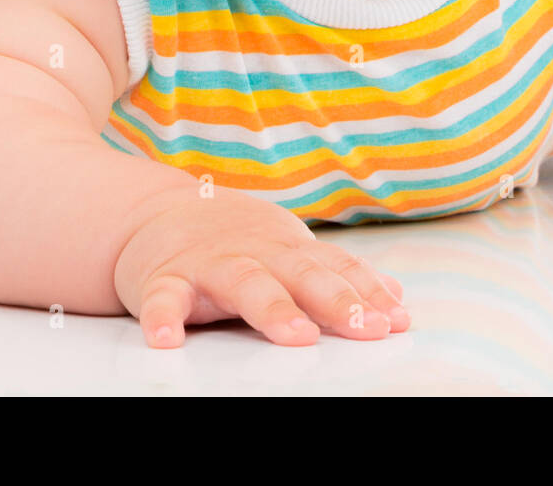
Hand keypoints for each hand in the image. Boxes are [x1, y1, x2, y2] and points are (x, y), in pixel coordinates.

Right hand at [113, 182, 409, 347]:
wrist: (154, 211)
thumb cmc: (236, 239)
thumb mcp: (289, 249)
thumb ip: (337, 273)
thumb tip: (396, 294)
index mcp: (289, 249)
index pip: (337, 269)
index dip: (368, 293)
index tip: (398, 321)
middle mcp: (256, 252)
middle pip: (302, 274)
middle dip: (336, 300)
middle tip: (366, 328)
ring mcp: (210, 263)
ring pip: (245, 283)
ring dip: (272, 308)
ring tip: (297, 335)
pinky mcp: (163, 277)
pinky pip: (163, 298)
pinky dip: (163, 318)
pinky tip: (168, 342)